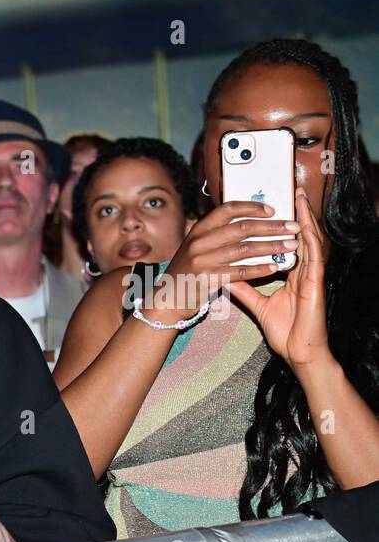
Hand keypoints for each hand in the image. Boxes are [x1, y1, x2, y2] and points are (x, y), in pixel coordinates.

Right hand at [150, 200, 300, 320]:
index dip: (252, 208)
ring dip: (272, 246)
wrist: (168, 299)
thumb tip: (249, 221)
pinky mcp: (208, 279)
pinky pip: (241, 271)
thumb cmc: (187, 272)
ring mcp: (203, 260)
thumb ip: (217, 235)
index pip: (228, 210)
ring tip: (291, 246)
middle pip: (242, 228)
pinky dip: (260, 269)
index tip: (273, 210)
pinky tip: (275, 267)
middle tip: (292, 227)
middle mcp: (200, 242)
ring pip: (245, 249)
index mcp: (199, 230)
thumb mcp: (196, 247)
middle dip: (272, 227)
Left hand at [228, 188, 329, 370]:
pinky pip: (314, 258)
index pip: (284, 242)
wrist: (299, 349)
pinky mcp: (316, 283)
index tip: (271, 207)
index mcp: (291, 273)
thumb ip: (243, 288)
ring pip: (310, 240)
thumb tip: (225, 274)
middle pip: (300, 235)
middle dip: (295, 213)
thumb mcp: (257, 304)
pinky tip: (305, 227)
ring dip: (306, 218)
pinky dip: (309, 241)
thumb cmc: (284, 329)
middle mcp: (303, 269)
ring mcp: (311, 275)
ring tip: (300, 199)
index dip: (280, 224)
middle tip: (291, 191)